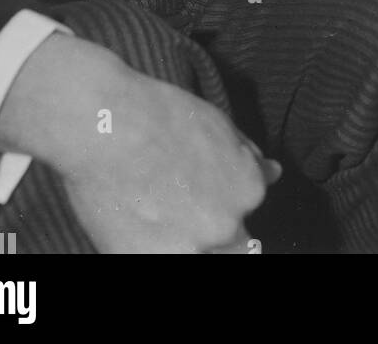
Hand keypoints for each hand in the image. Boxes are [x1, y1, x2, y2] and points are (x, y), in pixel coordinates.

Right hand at [0, 33, 279, 252]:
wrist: (105, 125)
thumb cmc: (158, 115)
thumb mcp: (218, 124)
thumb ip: (247, 156)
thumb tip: (272, 172)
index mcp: (248, 191)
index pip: (248, 211)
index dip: (224, 200)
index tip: (202, 193)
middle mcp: (225, 227)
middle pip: (231, 243)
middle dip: (210, 225)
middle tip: (178, 202)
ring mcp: (188, 250)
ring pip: (197, 253)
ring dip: (184, 239)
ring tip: (155, 210)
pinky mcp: (147, 261)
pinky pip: (160, 257)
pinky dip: (149, 246)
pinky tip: (135, 221)